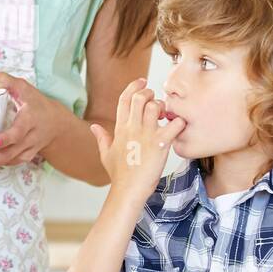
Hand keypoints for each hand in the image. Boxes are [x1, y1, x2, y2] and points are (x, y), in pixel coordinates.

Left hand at [0, 71, 63, 166]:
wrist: (55, 123)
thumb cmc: (36, 104)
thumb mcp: (23, 87)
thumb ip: (5, 81)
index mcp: (30, 120)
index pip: (18, 132)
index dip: (5, 139)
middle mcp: (30, 138)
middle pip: (10, 153)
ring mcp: (28, 150)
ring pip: (7, 160)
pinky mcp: (24, 157)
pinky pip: (7, 163)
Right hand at [89, 78, 185, 201]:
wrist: (128, 190)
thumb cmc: (119, 174)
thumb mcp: (106, 154)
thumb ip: (101, 138)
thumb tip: (93, 127)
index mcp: (120, 128)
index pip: (124, 99)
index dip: (134, 86)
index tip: (142, 81)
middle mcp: (132, 128)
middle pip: (140, 97)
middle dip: (150, 93)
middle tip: (156, 101)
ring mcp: (146, 135)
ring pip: (155, 106)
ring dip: (163, 106)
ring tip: (166, 116)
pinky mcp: (160, 144)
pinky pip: (174, 124)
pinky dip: (179, 122)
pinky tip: (179, 127)